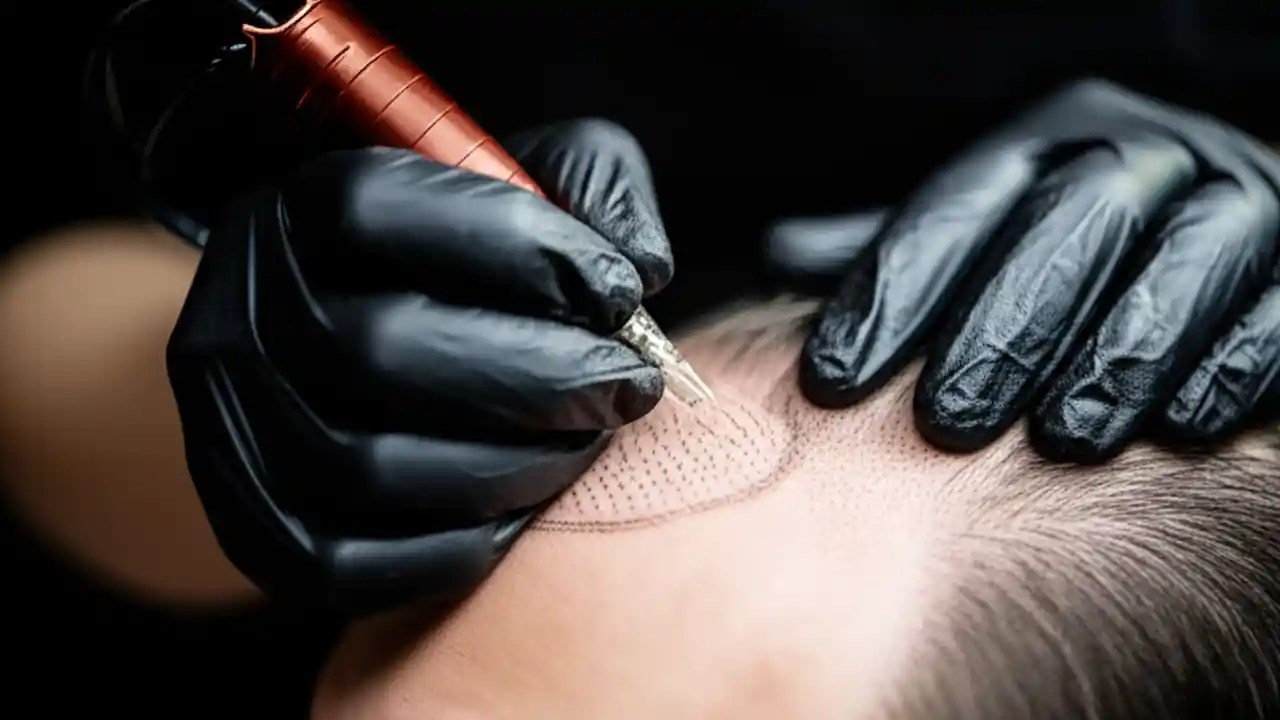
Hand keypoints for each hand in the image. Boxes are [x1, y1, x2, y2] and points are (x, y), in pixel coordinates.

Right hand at [168, 119, 671, 613]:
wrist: (354, 350)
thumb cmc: (462, 265)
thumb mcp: (525, 182)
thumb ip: (588, 187)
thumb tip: (640, 268)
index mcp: (293, 212)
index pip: (378, 210)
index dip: (519, 249)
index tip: (619, 290)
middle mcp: (237, 317)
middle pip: (379, 350)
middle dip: (538, 376)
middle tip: (629, 387)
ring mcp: (230, 432)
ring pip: (369, 467)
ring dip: (515, 463)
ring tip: (587, 440)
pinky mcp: (256, 531)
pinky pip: (350, 565)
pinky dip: (462, 543)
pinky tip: (524, 504)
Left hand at [767, 79, 1278, 461]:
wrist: (1228, 246)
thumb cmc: (1073, 262)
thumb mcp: (980, 240)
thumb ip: (899, 251)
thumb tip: (780, 257)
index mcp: (1046, 142)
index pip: (956, 207)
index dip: (892, 292)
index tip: (834, 380)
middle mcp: (1141, 153)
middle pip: (1069, 223)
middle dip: (1004, 326)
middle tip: (946, 423)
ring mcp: (1234, 193)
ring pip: (1183, 257)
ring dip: (1118, 352)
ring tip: (1064, 440)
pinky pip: (1276, 303)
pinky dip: (1231, 363)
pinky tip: (1179, 427)